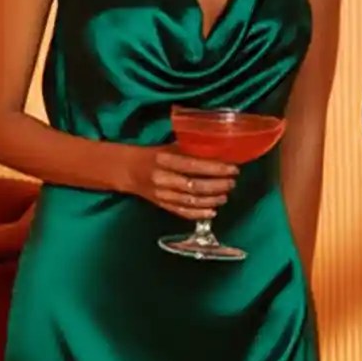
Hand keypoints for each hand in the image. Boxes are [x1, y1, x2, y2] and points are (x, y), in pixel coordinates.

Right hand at [122, 145, 237, 219]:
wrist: (128, 170)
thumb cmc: (154, 155)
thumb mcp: (170, 147)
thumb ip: (191, 149)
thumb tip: (220, 150)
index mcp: (165, 159)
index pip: (194, 166)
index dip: (216, 169)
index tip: (233, 169)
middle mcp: (162, 178)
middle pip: (195, 186)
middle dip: (218, 186)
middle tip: (232, 183)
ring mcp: (161, 194)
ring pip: (191, 201)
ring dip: (212, 200)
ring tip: (225, 196)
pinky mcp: (161, 205)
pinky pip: (182, 212)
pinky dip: (199, 214)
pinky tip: (212, 211)